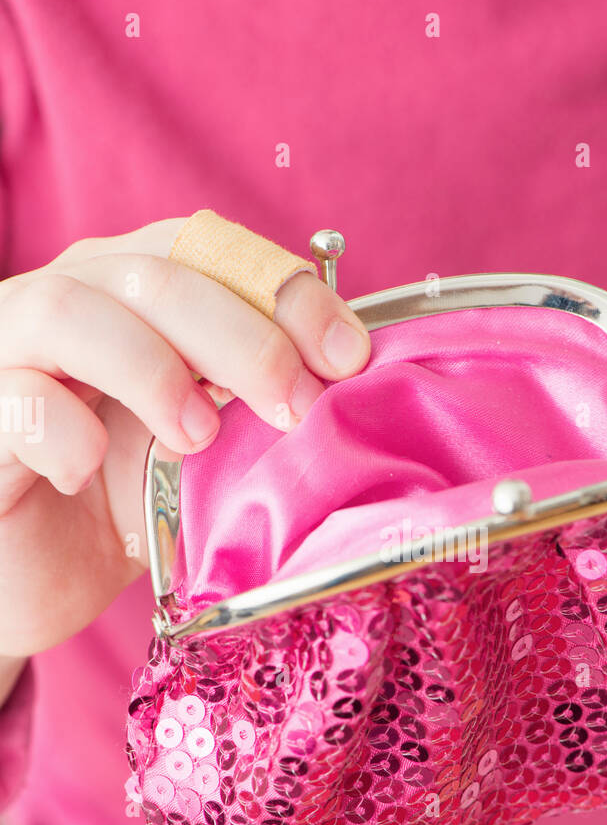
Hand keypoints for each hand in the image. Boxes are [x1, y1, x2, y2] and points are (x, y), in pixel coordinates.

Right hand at [0, 218, 369, 657]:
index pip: (212, 249)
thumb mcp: (205, 445)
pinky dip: (63, 428)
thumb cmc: (120, 498)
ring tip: (197, 438)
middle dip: (242, 335)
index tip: (348, 358)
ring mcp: (8, 351)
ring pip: (72, 308)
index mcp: (133, 288)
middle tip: (293, 407)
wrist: (28, 576)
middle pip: (155, 270)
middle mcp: (69, 298)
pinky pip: (13, 398)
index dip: (285, 290)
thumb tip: (354, 383)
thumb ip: (254, 400)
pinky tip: (91, 469)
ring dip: (152, 368)